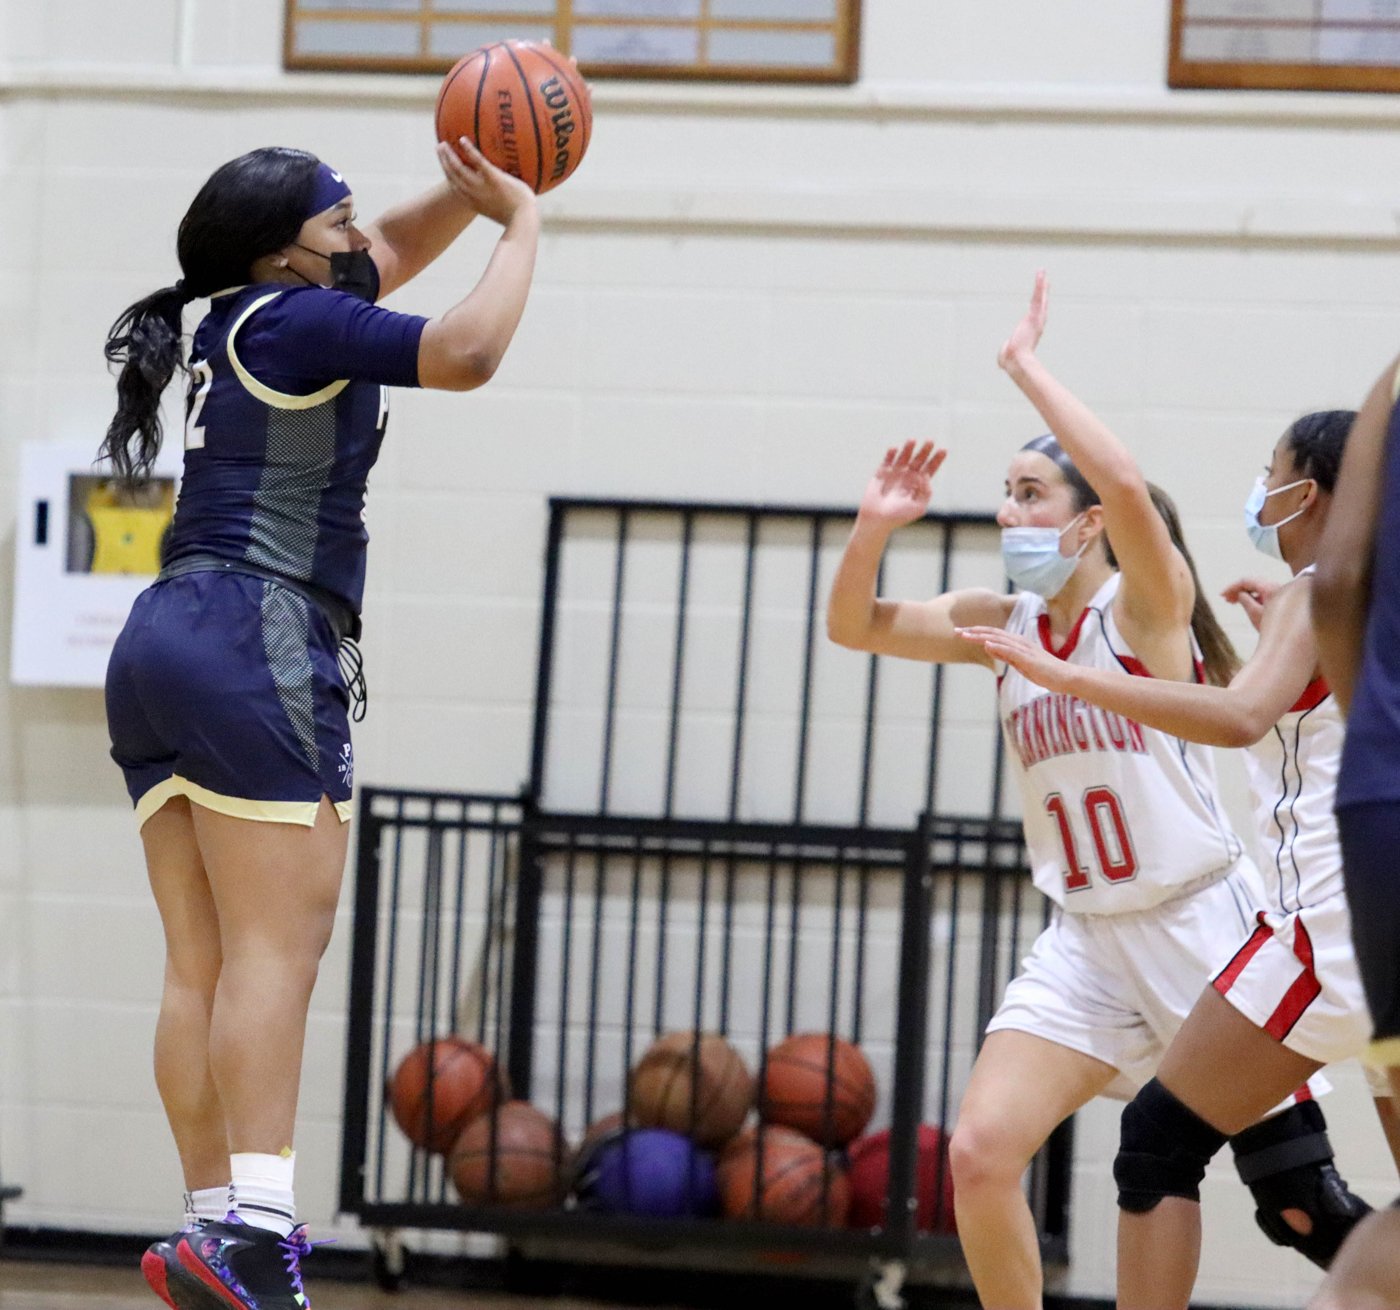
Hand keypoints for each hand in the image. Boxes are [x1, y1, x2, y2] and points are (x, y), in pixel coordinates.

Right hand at [437, 137, 536, 225]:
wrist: (524, 220)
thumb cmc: (517, 216)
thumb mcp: (500, 209)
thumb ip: (494, 200)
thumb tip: (500, 192)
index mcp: (473, 203)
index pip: (455, 187)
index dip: (447, 174)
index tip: (444, 164)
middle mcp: (472, 195)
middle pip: (452, 175)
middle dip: (443, 161)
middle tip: (439, 147)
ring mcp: (482, 187)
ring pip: (458, 168)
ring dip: (448, 155)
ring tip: (443, 143)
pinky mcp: (493, 179)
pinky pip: (477, 162)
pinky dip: (468, 150)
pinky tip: (462, 140)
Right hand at [858, 441, 946, 528]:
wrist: (876, 519)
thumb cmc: (898, 517)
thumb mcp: (918, 507)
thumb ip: (925, 492)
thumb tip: (926, 476)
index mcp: (918, 485)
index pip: (930, 469)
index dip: (937, 459)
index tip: (943, 450)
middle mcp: (908, 476)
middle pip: (919, 460)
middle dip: (925, 451)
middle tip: (930, 442)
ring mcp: (895, 473)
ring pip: (904, 456)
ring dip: (908, 448)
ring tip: (912, 441)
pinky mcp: (882, 472)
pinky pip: (887, 460)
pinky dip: (891, 454)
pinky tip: (894, 449)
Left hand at [957, 625, 1075, 692]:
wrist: (1065, 677)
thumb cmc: (1044, 672)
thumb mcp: (1019, 664)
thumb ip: (1005, 655)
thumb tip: (989, 648)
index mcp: (1017, 643)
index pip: (993, 635)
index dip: (977, 632)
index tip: (961, 632)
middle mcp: (1019, 642)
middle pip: (993, 634)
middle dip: (974, 632)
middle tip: (957, 631)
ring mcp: (1024, 649)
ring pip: (999, 640)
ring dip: (981, 636)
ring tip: (966, 635)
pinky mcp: (1029, 658)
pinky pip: (1011, 651)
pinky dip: (998, 647)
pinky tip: (987, 645)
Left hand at [998, 269, 1048, 373]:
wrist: (1016, 361)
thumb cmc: (1011, 360)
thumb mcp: (1009, 352)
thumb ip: (1008, 349)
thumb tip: (1003, 353)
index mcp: (1031, 331)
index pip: (1036, 315)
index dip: (1039, 306)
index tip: (1041, 299)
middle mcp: (1037, 324)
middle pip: (1041, 304)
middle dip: (1043, 292)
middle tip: (1045, 281)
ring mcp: (1037, 319)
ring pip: (1040, 298)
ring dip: (1041, 284)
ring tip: (1041, 271)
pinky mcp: (1034, 316)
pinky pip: (1037, 298)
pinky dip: (1039, 286)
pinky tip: (1041, 276)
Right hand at [1222, 576, 1282, 631]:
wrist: (1294, 639)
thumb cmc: (1274, 627)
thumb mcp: (1255, 614)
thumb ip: (1245, 600)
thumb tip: (1240, 593)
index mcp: (1270, 588)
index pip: (1247, 581)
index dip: (1232, 587)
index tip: (1221, 596)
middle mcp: (1276, 587)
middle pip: (1253, 583)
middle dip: (1238, 590)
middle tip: (1225, 599)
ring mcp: (1280, 593)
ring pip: (1259, 589)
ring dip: (1245, 594)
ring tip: (1232, 602)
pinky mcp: (1282, 600)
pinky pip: (1265, 594)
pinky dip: (1254, 598)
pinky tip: (1246, 604)